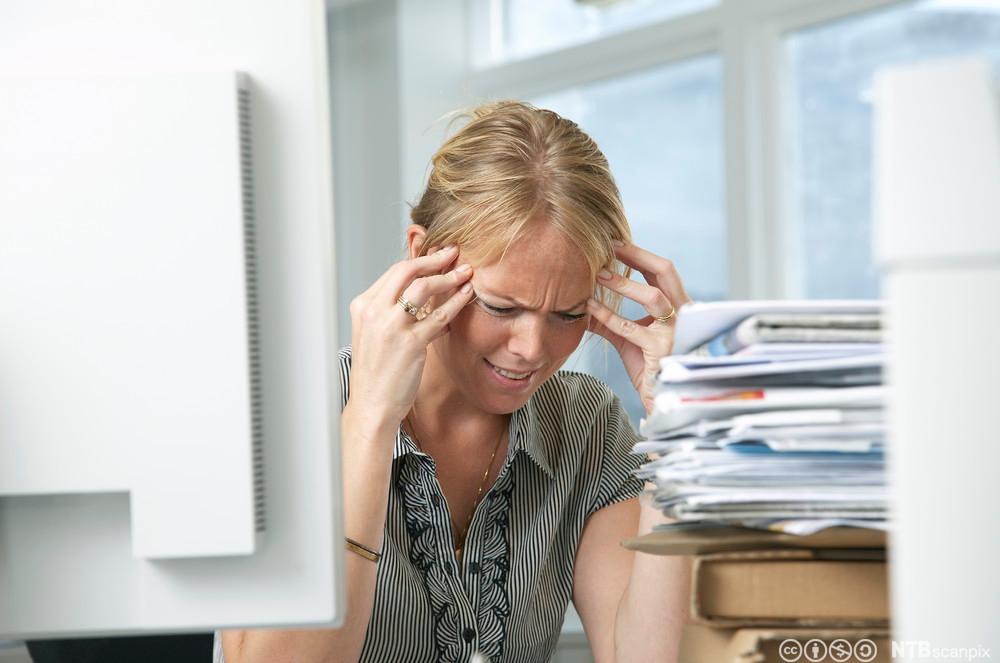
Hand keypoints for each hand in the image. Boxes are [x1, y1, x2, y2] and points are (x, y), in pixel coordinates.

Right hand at [347, 245, 474, 430]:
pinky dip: (456, 303)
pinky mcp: (410, 343)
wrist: (372, 405)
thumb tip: (425, 294)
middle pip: (407, 271)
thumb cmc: (377, 372)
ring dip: (448, 277)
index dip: (420, 260)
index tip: (438, 255)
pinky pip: (439, 316)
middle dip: (434, 259)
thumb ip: (394, 312)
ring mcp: (390, 327)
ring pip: (423, 288)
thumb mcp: (377, 334)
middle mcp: (373, 312)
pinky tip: (467, 296)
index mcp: (363, 306)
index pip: (394, 272)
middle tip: (454, 252)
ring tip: (466, 272)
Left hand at [586, 242, 691, 413]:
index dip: (639, 254)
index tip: (615, 243)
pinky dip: (608, 316)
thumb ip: (609, 320)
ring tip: (600, 274)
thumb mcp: (628, 337)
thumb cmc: (649, 366)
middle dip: (637, 255)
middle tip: (610, 245)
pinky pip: (631, 329)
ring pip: (653, 297)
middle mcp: (682, 314)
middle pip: (666, 271)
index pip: (662, 271)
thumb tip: (583, 303)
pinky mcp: (661, 350)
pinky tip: (590, 307)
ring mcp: (674, 332)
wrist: (663, 399)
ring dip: (624, 283)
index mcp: (678, 306)